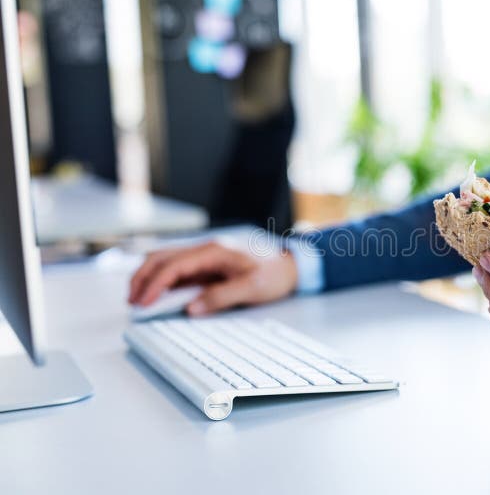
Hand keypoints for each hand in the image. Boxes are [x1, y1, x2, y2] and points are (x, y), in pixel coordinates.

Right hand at [128, 242, 298, 315]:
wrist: (289, 265)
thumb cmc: (273, 274)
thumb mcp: (252, 288)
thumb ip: (221, 297)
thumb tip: (192, 309)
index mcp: (214, 251)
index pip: (174, 265)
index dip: (155, 284)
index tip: (143, 303)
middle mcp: (204, 249)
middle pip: (161, 258)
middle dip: (142, 278)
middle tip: (131, 302)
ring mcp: (203, 256)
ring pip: (164, 261)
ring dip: (147, 277)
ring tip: (137, 299)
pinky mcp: (204, 265)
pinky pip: (176, 270)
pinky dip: (160, 280)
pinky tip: (154, 295)